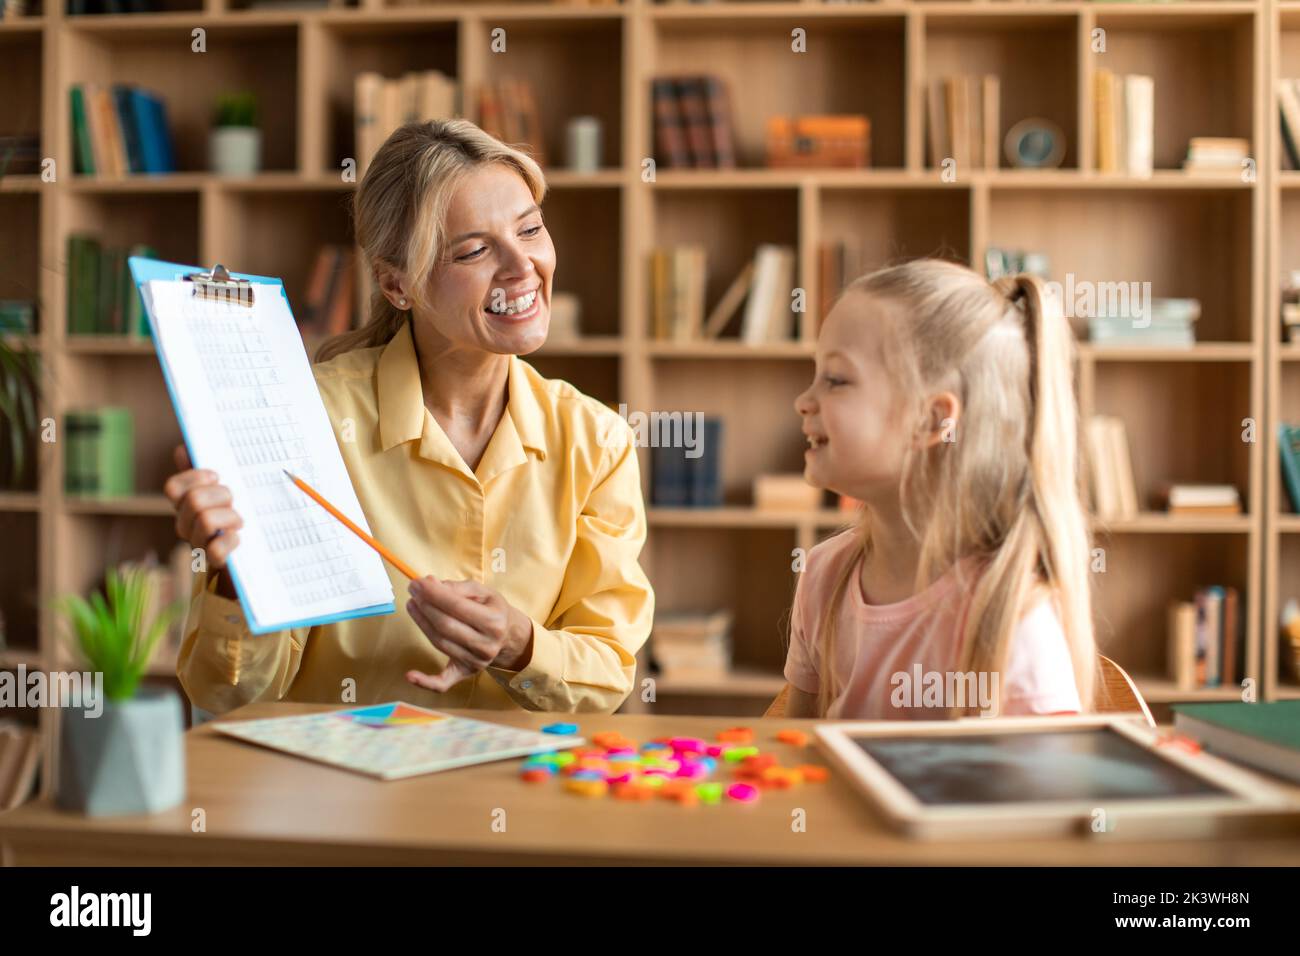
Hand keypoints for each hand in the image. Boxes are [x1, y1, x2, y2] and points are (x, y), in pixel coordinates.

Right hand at [162, 444, 242, 596]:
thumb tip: (182, 448)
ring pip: (205, 521)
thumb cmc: (239, 516)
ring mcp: (198, 545)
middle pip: (193, 500)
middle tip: (235, 501)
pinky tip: (238, 538)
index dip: (194, 477)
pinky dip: (230, 541)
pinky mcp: (214, 563)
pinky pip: (215, 551)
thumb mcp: (225, 490)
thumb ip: (203, 471)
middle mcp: (186, 525)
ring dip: (230, 517)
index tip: (216, 476)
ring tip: (240, 521)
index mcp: (186, 506)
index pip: (173, 487)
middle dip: (221, 495)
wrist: (260, 555)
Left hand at [404, 577, 533, 692]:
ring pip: (440, 642)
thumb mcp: (484, 593)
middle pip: (445, 625)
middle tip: (412, 591)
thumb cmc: (493, 611)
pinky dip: (425, 681)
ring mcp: (475, 662)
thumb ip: (458, 588)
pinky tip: (410, 675)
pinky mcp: (465, 673)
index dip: (433, 594)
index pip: (457, 606)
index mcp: (494, 621)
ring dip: (421, 623)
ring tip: (412, 605)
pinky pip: (443, 682)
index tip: (417, 583)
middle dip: (425, 606)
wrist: (509, 637)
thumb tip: (430, 584)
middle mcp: (486, 644)